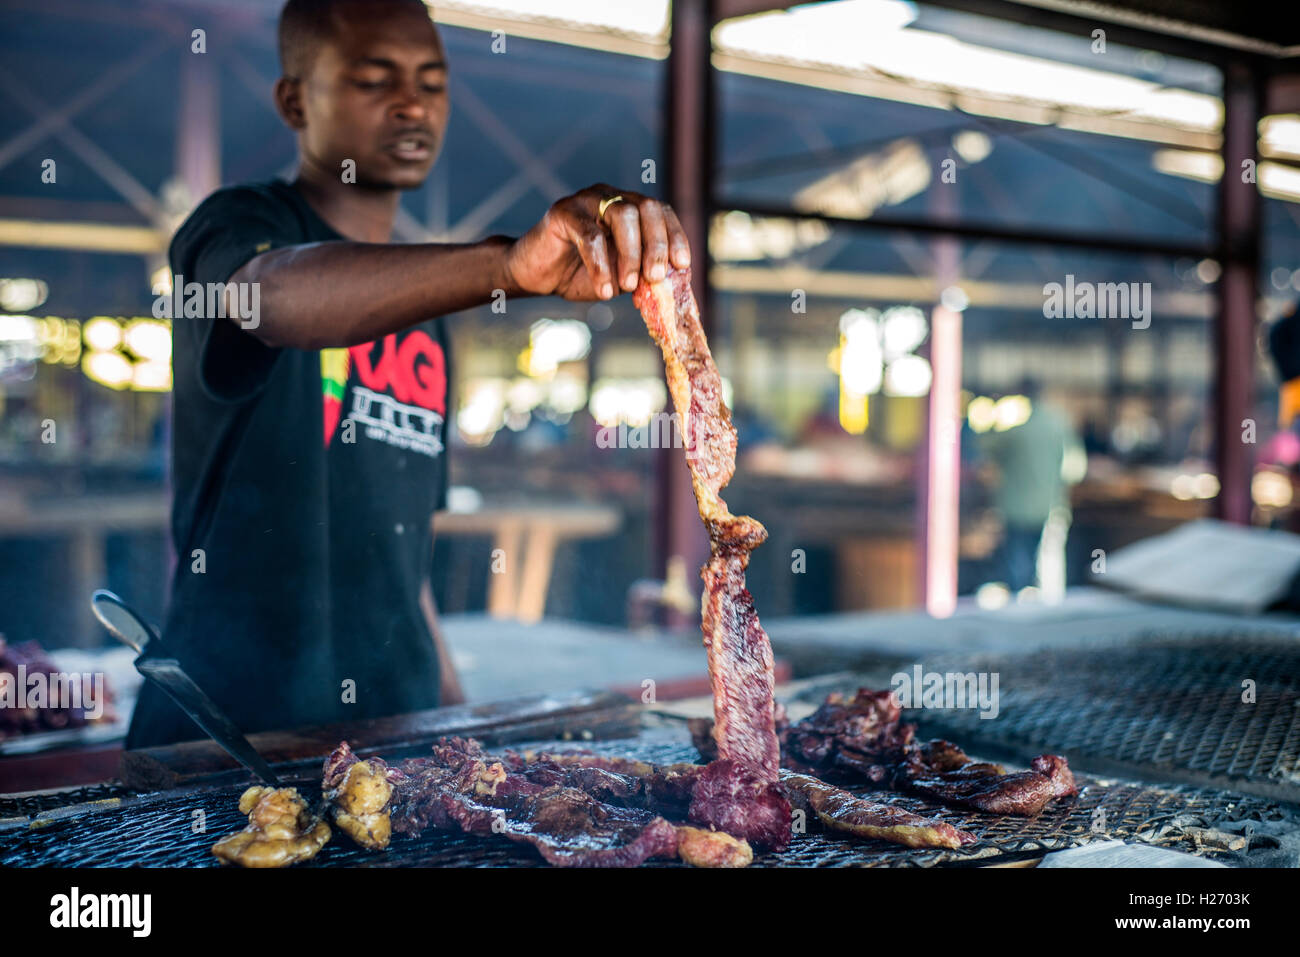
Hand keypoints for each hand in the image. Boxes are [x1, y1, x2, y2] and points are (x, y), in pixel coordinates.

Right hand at [501, 184, 691, 300]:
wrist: (537, 276)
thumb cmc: (580, 275)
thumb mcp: (619, 278)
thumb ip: (642, 275)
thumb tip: (668, 282)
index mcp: (629, 208)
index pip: (661, 212)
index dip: (675, 236)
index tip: (682, 265)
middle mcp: (611, 197)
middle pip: (647, 208)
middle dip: (657, 245)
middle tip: (655, 278)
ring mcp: (587, 200)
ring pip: (622, 215)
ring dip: (631, 254)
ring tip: (628, 286)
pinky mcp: (563, 211)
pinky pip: (590, 236)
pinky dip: (601, 266)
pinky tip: (603, 291)